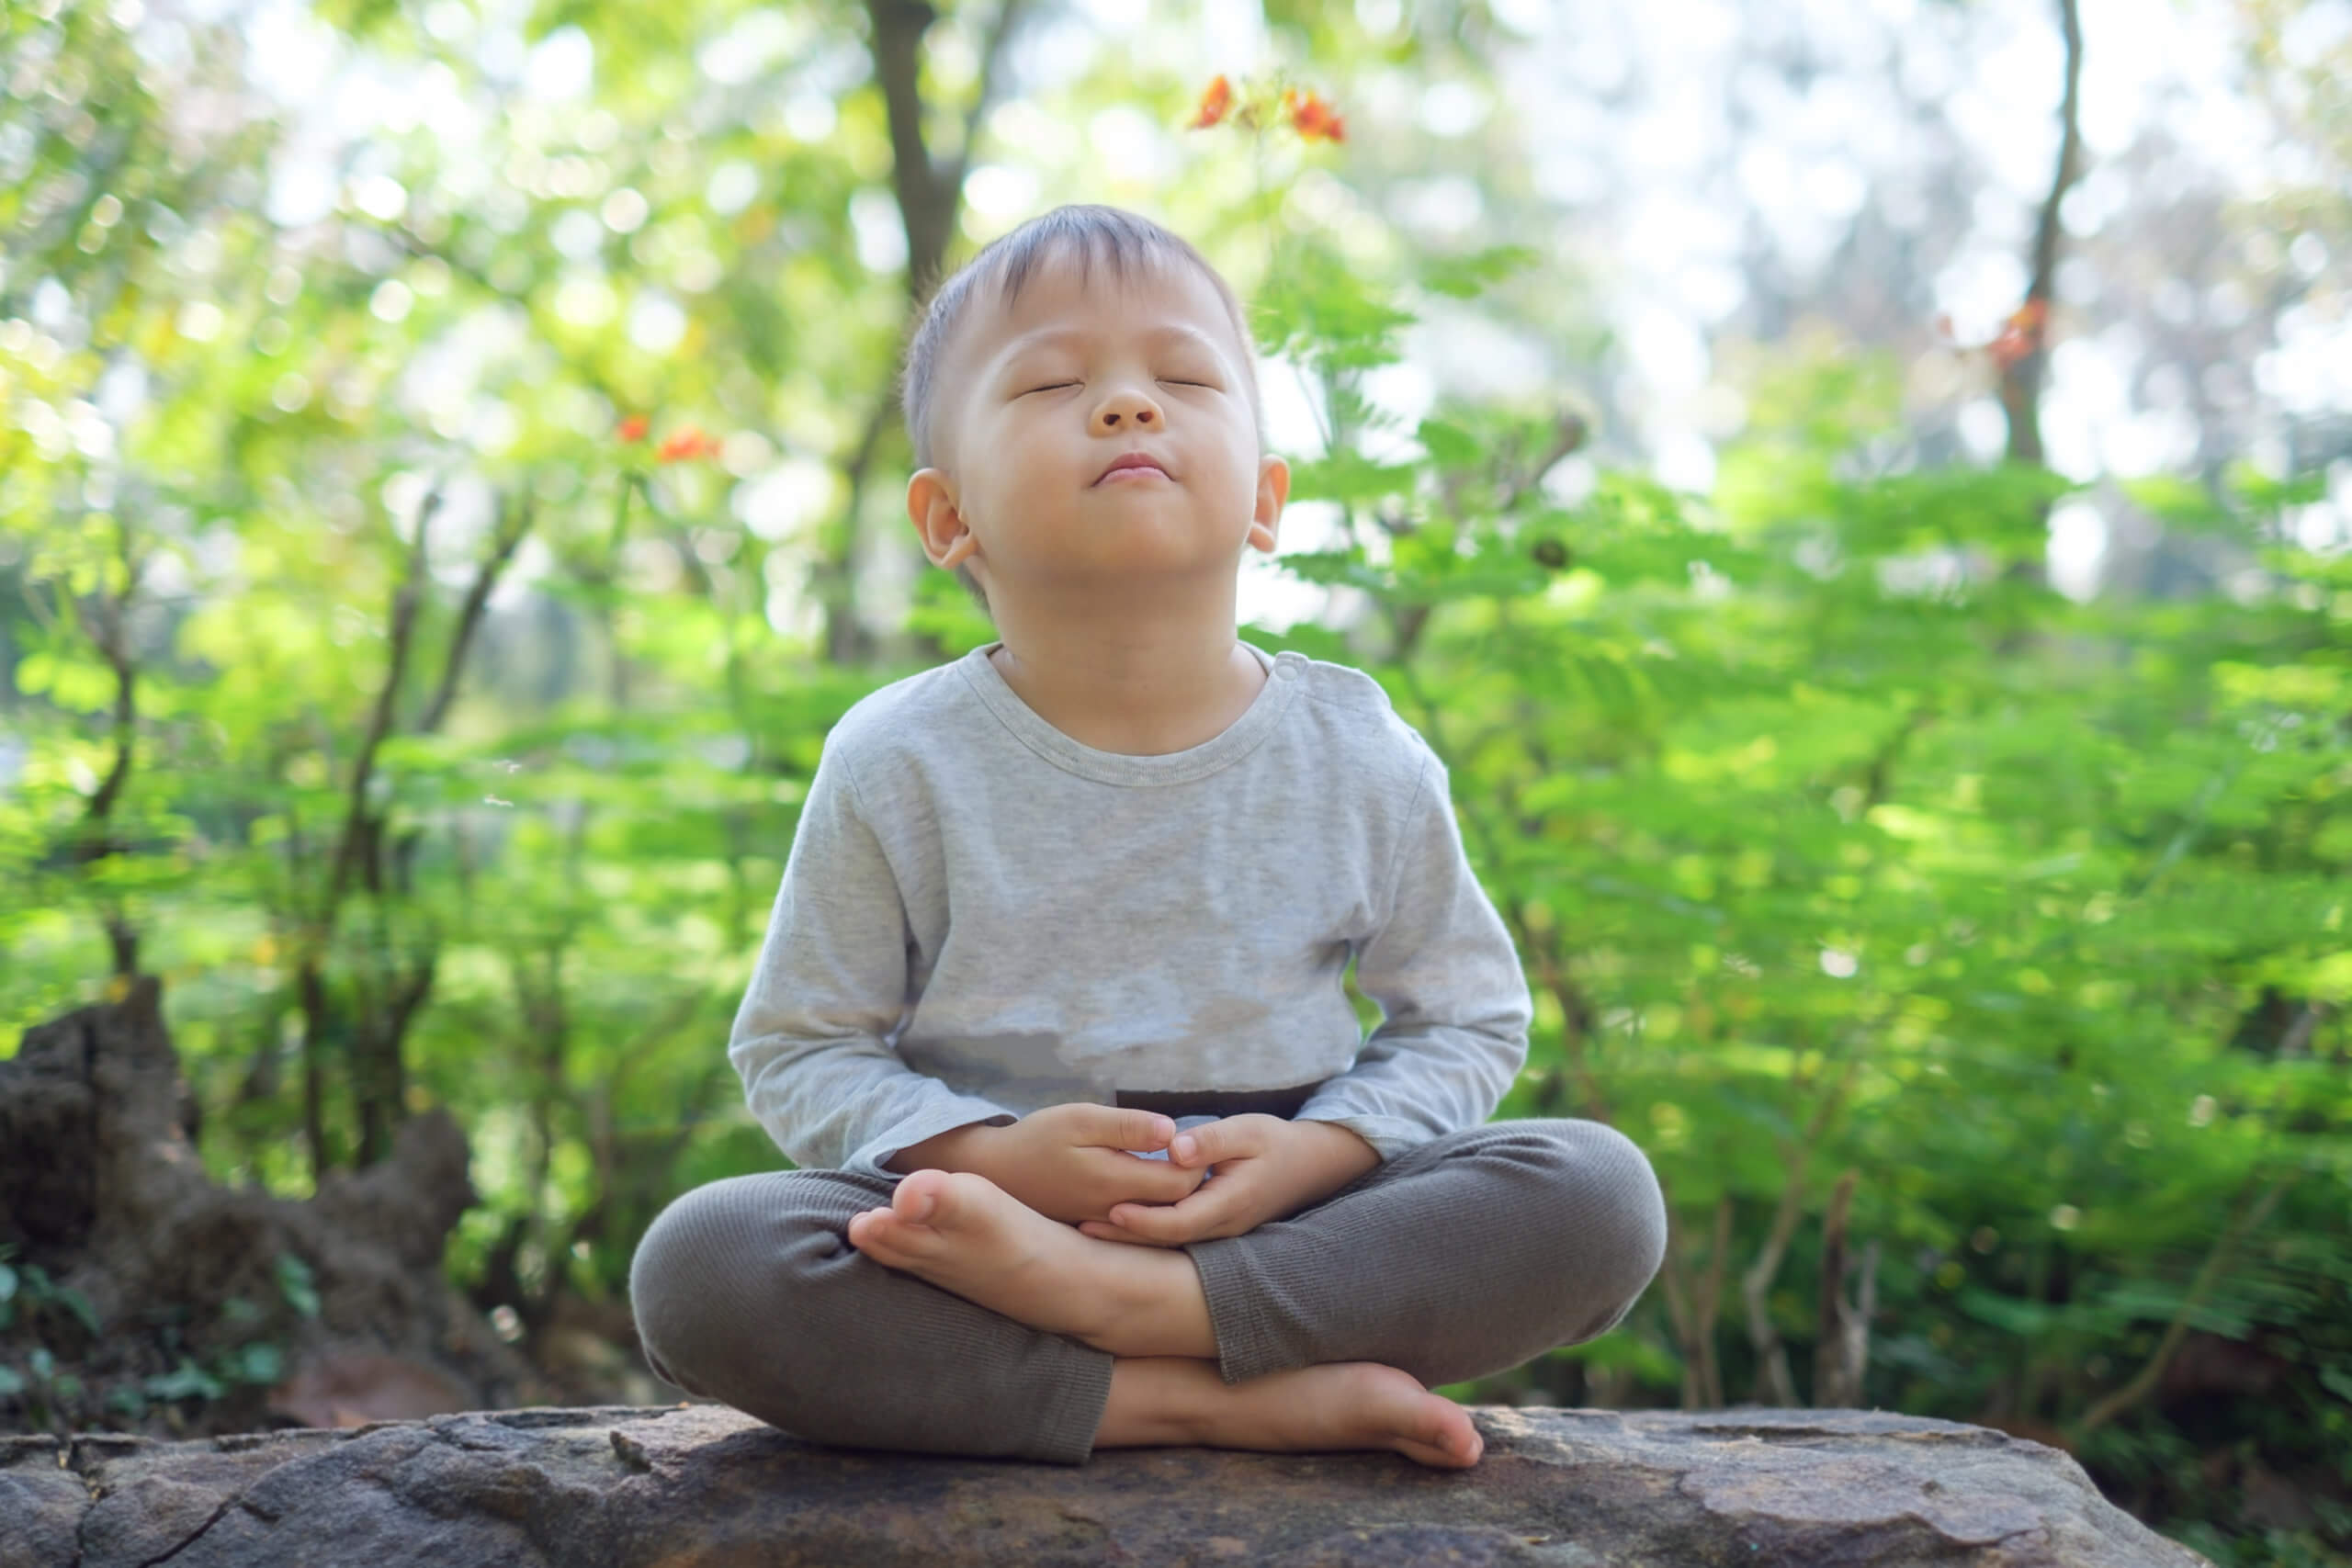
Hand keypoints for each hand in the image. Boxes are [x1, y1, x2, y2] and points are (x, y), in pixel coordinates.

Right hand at [967, 1102, 1209, 1227]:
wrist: (995, 1175)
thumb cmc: (1038, 1139)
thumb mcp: (1080, 1120)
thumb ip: (1128, 1127)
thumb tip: (1173, 1131)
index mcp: (1115, 1181)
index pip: (1181, 1184)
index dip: (1196, 1160)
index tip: (1191, 1138)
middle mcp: (1117, 1213)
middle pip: (1178, 1206)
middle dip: (1191, 1178)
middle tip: (1190, 1150)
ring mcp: (1109, 1227)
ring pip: (1162, 1220)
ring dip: (1176, 1195)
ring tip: (1173, 1163)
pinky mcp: (1101, 1231)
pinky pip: (1141, 1226)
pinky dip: (1156, 1207)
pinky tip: (1150, 1182)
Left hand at [1076, 1115, 1379, 1247]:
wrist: (1311, 1165)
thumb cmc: (1276, 1141)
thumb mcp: (1247, 1131)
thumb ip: (1210, 1140)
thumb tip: (1174, 1151)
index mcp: (1230, 1203)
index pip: (1179, 1221)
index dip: (1143, 1220)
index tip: (1110, 1209)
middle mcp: (1224, 1226)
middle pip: (1167, 1240)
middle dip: (1125, 1236)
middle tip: (1081, 1226)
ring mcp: (1221, 1231)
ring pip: (1171, 1242)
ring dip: (1132, 1236)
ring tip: (1088, 1227)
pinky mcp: (1217, 1227)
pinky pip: (1178, 1235)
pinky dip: (1148, 1230)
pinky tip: (1118, 1222)